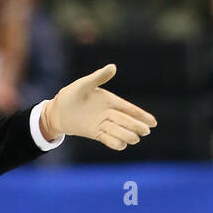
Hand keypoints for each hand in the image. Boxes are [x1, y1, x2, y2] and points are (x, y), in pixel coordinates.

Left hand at [41, 64, 156, 149]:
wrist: (58, 111)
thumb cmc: (71, 95)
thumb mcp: (84, 85)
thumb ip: (98, 77)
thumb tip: (113, 67)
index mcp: (110, 101)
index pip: (129, 109)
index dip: (141, 115)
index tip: (153, 123)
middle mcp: (109, 113)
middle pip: (127, 121)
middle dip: (137, 126)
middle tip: (145, 132)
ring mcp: (102, 124)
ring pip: (119, 132)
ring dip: (126, 135)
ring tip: (134, 139)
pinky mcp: (95, 133)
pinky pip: (107, 140)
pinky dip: (114, 142)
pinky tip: (121, 145)